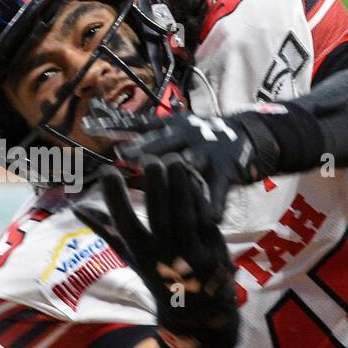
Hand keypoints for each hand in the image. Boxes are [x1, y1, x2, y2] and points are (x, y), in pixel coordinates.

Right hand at [71, 160, 238, 347]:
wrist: (197, 310)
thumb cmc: (158, 276)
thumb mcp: (130, 257)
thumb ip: (105, 231)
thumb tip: (77, 208)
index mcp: (141, 254)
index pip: (124, 223)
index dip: (114, 197)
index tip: (108, 172)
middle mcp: (165, 254)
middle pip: (159, 214)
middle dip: (154, 185)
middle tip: (149, 161)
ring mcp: (191, 251)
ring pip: (185, 211)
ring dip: (179, 183)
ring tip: (173, 160)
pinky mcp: (213, 247)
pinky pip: (204, 215)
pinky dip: (198, 195)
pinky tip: (191, 177)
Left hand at [82, 101, 280, 218]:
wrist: (248, 136)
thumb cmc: (197, 138)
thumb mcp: (171, 128)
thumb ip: (139, 131)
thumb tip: (99, 131)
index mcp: (171, 127)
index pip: (144, 128)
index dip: (127, 133)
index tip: (108, 144)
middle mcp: (189, 136)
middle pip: (167, 145)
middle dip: (149, 153)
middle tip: (129, 160)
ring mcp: (209, 155)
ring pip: (193, 166)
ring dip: (181, 177)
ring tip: (169, 191)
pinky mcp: (229, 173)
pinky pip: (221, 192)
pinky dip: (216, 205)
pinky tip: (209, 220)